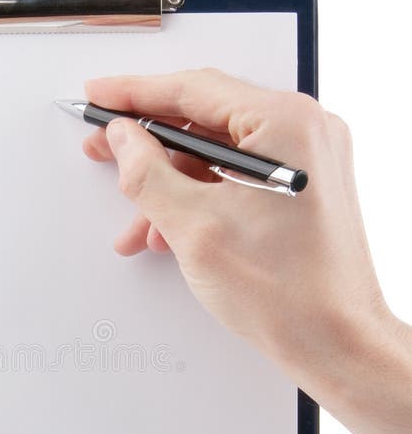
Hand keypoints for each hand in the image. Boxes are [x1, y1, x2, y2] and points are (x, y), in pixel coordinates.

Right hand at [82, 68, 390, 369]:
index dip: (135, 94)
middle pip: (204, 119)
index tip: (99, 97)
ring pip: (216, 155)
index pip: (193, 90)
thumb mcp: (194, 227)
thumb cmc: (288, 294)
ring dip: (170, 184)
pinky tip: (170, 232)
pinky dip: (199, 199)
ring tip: (138, 222)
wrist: (335, 343)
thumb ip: (148, 173)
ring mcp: (305, 161)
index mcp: (286, 124)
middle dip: (149, 145)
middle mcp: (303, 132)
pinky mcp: (301, 188)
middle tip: (104, 149)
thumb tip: (123, 138)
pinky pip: (236, 178)